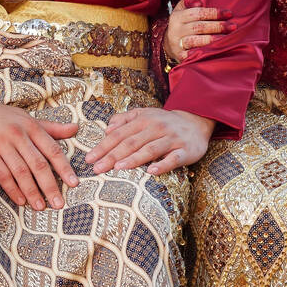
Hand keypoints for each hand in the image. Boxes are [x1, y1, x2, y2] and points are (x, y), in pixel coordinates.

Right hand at [0, 89, 79, 210]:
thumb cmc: (2, 115)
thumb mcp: (28, 118)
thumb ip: (51, 128)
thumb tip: (76, 129)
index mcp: (32, 127)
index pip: (52, 149)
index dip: (64, 168)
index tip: (74, 183)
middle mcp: (19, 135)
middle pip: (38, 164)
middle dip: (50, 186)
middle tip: (59, 204)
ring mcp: (2, 144)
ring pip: (21, 172)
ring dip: (32, 191)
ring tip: (40, 206)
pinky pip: (2, 174)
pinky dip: (12, 189)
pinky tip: (20, 201)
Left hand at [85, 108, 214, 175]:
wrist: (197, 122)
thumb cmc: (165, 122)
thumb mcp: (145, 114)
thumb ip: (125, 119)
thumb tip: (107, 128)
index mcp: (144, 119)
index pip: (119, 134)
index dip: (103, 146)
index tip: (89, 158)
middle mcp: (157, 127)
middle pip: (131, 142)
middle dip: (112, 155)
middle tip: (97, 169)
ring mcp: (172, 139)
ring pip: (150, 149)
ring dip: (133, 159)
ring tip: (118, 168)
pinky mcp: (185, 150)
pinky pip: (173, 159)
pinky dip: (162, 165)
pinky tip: (151, 172)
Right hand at [163, 0, 230, 63]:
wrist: (170, 44)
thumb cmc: (183, 24)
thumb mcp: (182, 9)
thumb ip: (190, 1)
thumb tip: (198, 2)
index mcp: (177, 17)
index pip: (197, 13)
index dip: (214, 13)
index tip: (229, 14)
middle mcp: (175, 30)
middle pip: (198, 27)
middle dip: (217, 26)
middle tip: (233, 26)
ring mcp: (177, 44)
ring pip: (195, 41)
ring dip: (212, 40)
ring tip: (226, 39)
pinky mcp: (180, 56)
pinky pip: (191, 55)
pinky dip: (202, 53)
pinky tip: (214, 51)